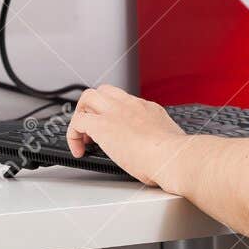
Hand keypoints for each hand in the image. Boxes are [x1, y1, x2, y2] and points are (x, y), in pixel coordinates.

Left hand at [66, 85, 186, 187]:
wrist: (174, 157)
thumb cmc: (176, 156)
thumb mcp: (171, 141)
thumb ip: (161, 141)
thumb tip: (160, 151)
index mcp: (149, 109)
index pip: (125, 101)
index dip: (114, 114)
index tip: (114, 130)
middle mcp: (131, 105)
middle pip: (104, 91)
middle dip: (94, 108)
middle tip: (94, 131)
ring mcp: (116, 112)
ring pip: (87, 97)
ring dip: (81, 116)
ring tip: (83, 138)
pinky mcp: (102, 125)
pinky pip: (77, 122)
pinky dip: (73, 136)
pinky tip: (79, 151)